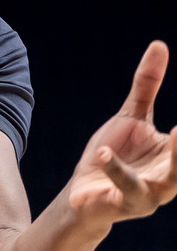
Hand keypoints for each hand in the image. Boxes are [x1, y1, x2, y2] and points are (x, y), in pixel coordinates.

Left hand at [67, 42, 176, 226]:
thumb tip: (159, 45)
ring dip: (167, 160)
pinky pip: (120, 190)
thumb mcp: (131, 116)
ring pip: (161, 185)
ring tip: (166, 133)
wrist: (83, 192)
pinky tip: (103, 153)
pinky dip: (114, 172)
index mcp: (174, 158)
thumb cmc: (115, 153)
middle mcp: (168, 181)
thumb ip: (148, 86)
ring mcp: (146, 196)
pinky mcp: (120, 205)